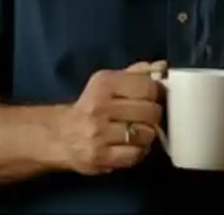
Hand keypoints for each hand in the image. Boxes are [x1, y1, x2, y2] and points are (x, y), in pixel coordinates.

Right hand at [54, 60, 165, 174]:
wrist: (60, 136)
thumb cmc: (92, 106)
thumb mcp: (110, 83)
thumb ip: (137, 73)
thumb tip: (162, 66)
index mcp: (104, 83)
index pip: (148, 87)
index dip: (157, 93)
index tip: (153, 98)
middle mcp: (99, 107)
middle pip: (150, 111)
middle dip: (154, 116)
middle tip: (145, 118)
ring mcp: (98, 134)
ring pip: (146, 134)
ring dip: (147, 135)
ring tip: (137, 132)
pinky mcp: (99, 157)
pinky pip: (135, 154)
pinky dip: (138, 151)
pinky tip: (130, 147)